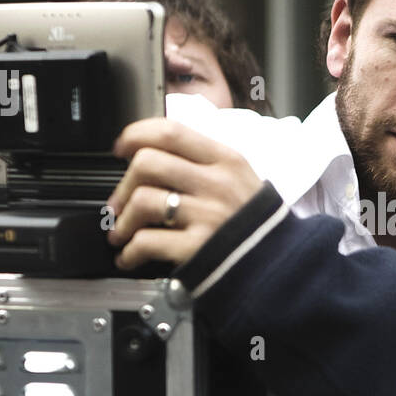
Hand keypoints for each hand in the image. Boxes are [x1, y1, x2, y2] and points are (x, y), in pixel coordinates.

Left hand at [107, 118, 262, 270]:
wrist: (277, 263)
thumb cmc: (255, 223)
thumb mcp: (240, 179)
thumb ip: (203, 163)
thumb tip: (152, 155)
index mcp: (226, 160)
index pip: (171, 132)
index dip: (136, 135)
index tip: (122, 148)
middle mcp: (216, 184)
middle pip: (148, 163)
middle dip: (123, 186)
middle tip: (118, 203)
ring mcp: (208, 215)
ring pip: (143, 201)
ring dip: (122, 220)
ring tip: (121, 233)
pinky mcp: (198, 248)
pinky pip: (147, 242)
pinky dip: (130, 251)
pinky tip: (130, 256)